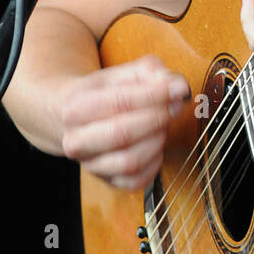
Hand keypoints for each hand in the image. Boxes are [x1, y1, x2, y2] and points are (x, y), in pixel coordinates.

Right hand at [60, 54, 190, 189]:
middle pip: (122, 134)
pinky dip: (155, 163)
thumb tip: (178, 85)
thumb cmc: (104, 94)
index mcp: (75, 108)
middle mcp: (76, 141)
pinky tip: (156, 144)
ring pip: (130, 161)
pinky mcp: (108, 181)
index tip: (178, 90)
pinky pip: (138, 180)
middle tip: (175, 106)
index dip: (154, 95)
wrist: (77, 118)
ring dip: (157, 140)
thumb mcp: (122, 73)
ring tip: (163, 124)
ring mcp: (90, 165)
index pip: (118, 102)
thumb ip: (151, 72)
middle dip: (157, 118)